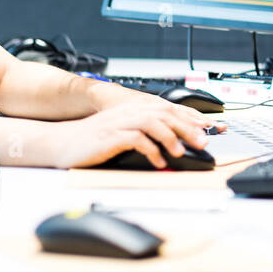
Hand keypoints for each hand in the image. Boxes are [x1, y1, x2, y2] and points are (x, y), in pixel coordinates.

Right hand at [52, 98, 223, 169]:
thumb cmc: (92, 141)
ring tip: (181, 152)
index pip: (168, 110)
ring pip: (152, 123)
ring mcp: (120, 123)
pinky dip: (150, 150)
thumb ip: (144, 135)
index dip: (190, 118)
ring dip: (170, 137)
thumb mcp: (121, 133)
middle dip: (187, 127)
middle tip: (203, 141)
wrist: (63, 142)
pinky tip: (158, 161)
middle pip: (165, 114)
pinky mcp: (111, 135)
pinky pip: (135, 139)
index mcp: (134, 110)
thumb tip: (170, 146)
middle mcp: (129, 112)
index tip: (209, 128)